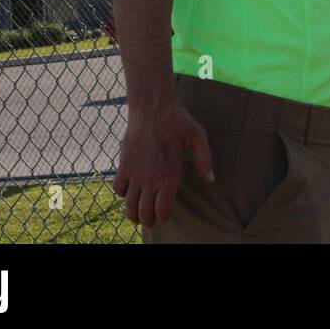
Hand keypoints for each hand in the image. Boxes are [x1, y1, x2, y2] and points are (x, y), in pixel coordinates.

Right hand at [113, 101, 213, 228]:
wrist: (153, 107)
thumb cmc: (178, 121)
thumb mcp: (198, 137)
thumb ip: (205, 160)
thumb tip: (211, 180)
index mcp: (170, 175)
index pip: (162, 209)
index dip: (163, 217)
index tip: (165, 216)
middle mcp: (151, 178)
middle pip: (144, 212)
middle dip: (148, 221)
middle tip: (151, 221)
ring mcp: (135, 173)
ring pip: (129, 205)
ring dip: (133, 213)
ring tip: (138, 215)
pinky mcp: (123, 165)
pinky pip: (119, 188)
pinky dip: (123, 193)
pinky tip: (130, 190)